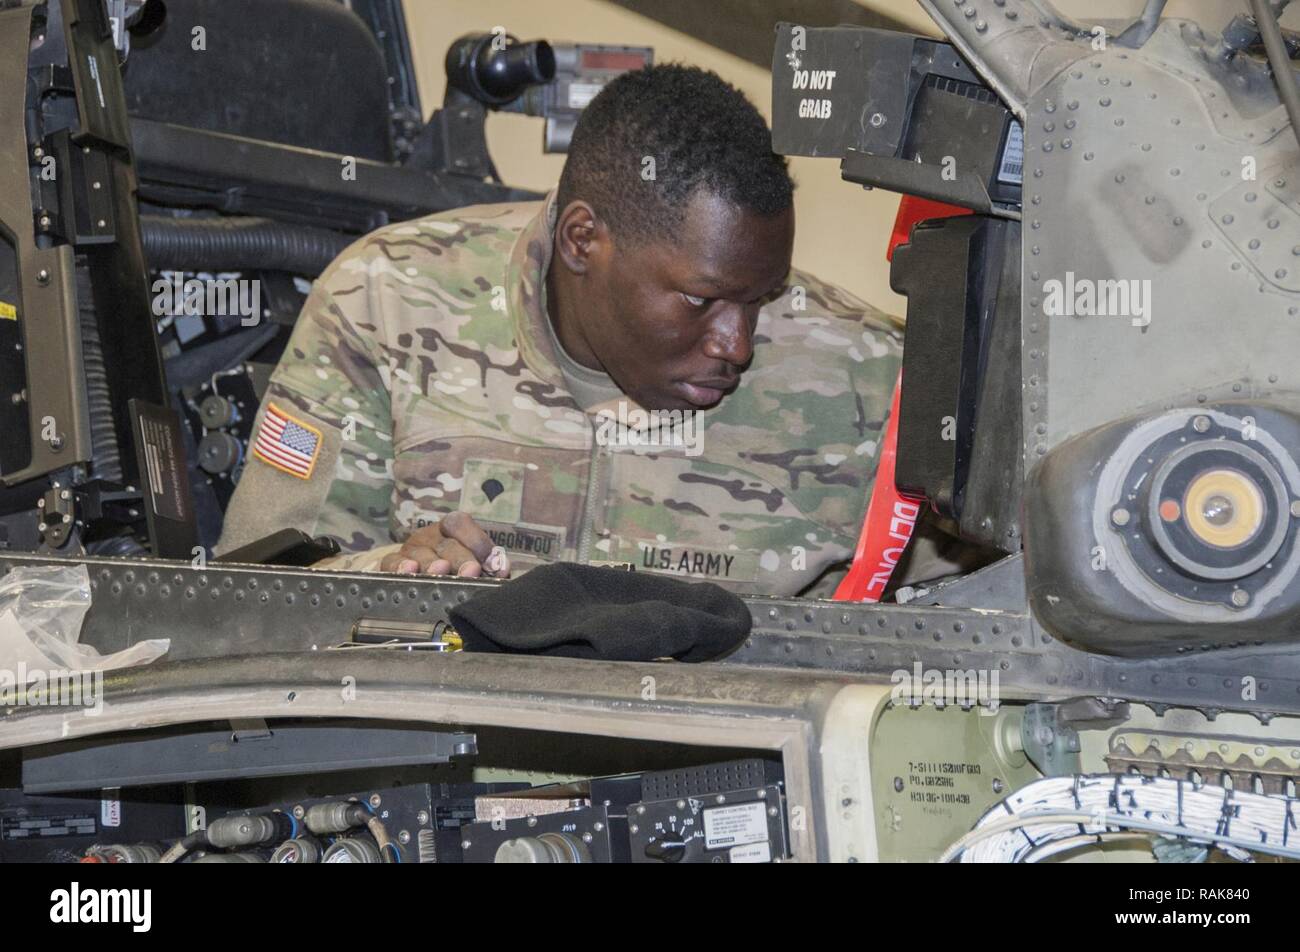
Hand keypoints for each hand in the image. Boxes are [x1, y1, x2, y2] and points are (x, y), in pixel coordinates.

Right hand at [380, 511, 510, 577]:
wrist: (418, 574)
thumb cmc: (454, 567)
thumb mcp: (473, 561)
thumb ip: (489, 565)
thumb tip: (502, 571)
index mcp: (451, 528)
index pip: (462, 524)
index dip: (478, 542)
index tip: (493, 565)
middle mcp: (431, 535)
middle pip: (446, 544)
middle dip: (461, 559)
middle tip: (471, 571)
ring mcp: (410, 549)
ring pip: (421, 554)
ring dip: (432, 563)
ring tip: (441, 570)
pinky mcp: (391, 563)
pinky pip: (391, 562)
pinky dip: (400, 567)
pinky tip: (410, 570)